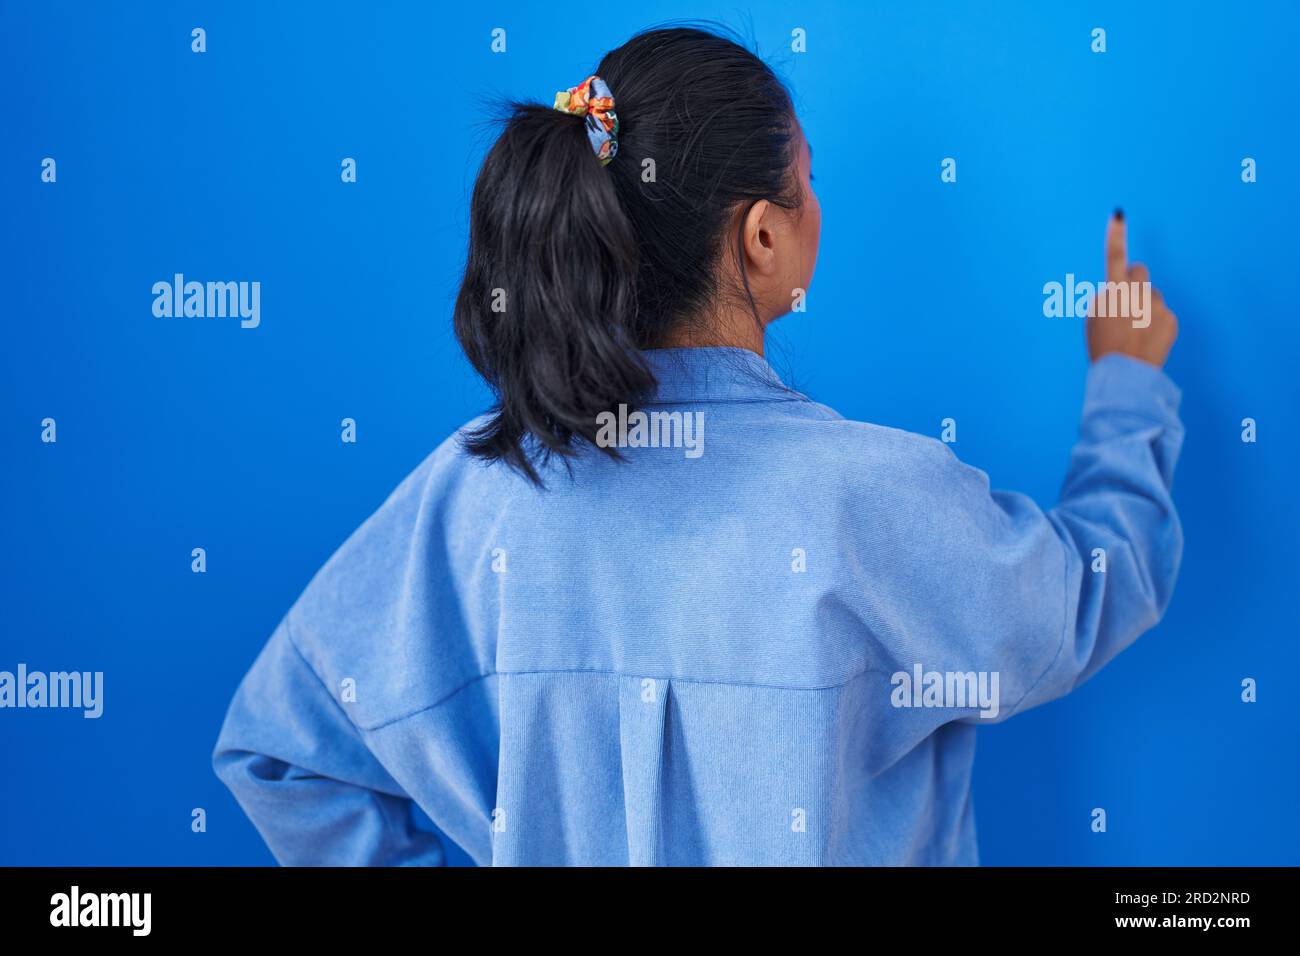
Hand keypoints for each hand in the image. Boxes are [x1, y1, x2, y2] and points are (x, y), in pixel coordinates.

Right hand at [1087, 211, 1177, 367]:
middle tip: (1128, 301)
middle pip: (1139, 271)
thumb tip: (1118, 290)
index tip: (1118, 214)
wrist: (1125, 374)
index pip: (1113, 258)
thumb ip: (1106, 298)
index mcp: (1113, 293)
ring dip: (1145, 306)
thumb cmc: (1103, 347)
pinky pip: (1162, 314)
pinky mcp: (1171, 319)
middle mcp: (1137, 294)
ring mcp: (1157, 305)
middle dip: (1134, 280)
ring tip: (1136, 332)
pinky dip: (1156, 324)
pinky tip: (1147, 341)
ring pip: (1152, 296)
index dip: (1115, 235)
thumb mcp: (1094, 319)